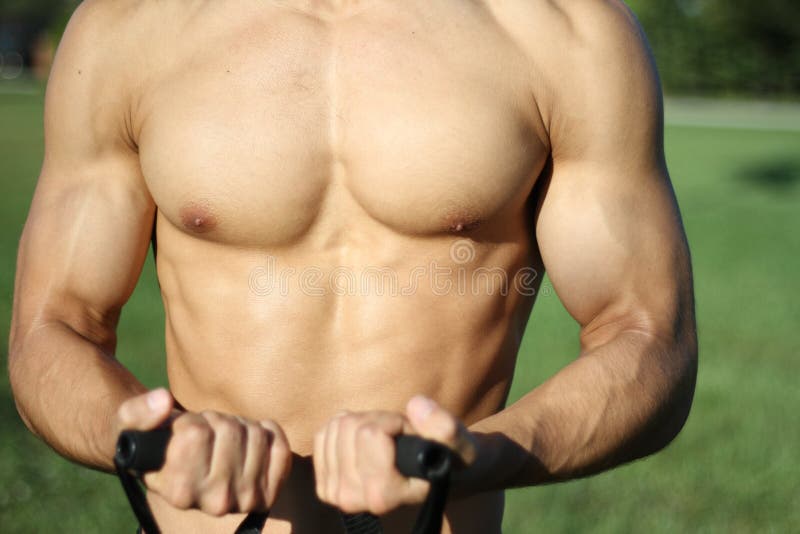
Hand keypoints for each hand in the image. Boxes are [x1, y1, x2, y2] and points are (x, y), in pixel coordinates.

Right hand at [114, 389, 291, 515]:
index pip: (197, 432)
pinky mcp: (268, 493)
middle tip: (204, 434)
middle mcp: (214, 503)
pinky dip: (267, 432)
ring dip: (239, 426)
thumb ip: (138, 412)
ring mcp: (244, 501)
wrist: (181, 471)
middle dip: (215, 421)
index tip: (181, 432)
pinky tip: (248, 438)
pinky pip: (280, 446)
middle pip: (230, 430)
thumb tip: (162, 401)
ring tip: (221, 440)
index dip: (189, 421)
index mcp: (179, 492)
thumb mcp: (131, 425)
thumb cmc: (152, 444)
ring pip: (256, 434)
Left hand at [312, 395, 476, 514]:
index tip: (409, 434)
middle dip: (378, 421)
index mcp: (382, 495)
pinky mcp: (324, 483)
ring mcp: (334, 493)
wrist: (433, 476)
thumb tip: (416, 406)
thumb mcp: (459, 443)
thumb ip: (444, 428)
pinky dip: (346, 426)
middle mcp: (352, 499)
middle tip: (397, 436)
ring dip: (364, 422)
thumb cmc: (447, 459)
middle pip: (351, 428)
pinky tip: (365, 440)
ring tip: (385, 440)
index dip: (394, 422)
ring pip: (338, 426)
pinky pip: (325, 432)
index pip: (371, 434)